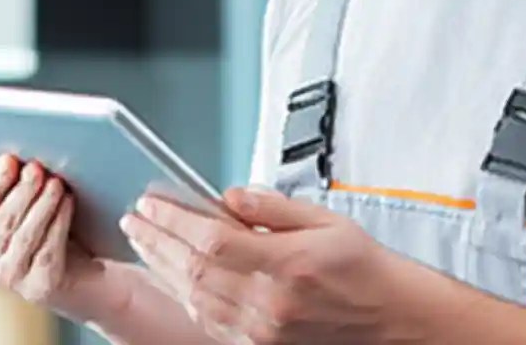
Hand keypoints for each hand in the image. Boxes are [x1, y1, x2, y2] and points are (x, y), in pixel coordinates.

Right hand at [0, 155, 142, 324]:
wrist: (90, 274)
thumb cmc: (63, 229)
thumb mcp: (42, 199)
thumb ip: (25, 176)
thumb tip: (17, 148)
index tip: (11, 159)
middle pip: (2, 217)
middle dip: (22, 191)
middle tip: (39, 168)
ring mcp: (10, 275)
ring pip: (23, 235)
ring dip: (41, 207)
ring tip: (57, 185)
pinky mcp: (37, 288)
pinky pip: (45, 253)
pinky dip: (57, 226)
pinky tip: (69, 206)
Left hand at [121, 187, 425, 344]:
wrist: (388, 316)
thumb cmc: (362, 268)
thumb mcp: (325, 220)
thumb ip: (272, 207)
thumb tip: (229, 196)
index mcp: (289, 264)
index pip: (213, 239)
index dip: (175, 220)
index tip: (153, 203)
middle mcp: (271, 302)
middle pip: (195, 269)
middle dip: (157, 240)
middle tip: (137, 218)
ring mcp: (262, 330)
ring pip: (195, 297)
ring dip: (163, 266)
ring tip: (146, 241)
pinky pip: (209, 320)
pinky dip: (186, 295)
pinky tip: (176, 276)